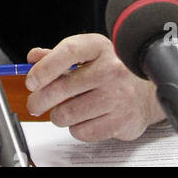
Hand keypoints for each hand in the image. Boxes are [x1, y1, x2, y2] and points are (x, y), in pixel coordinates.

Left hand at [25, 33, 164, 141]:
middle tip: (34, 104)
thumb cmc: (111, 71)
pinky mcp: (121, 121)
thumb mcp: (87, 55)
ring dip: (57, 115)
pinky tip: (82, 120)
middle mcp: (111, 69)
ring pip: (68, 113)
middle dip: (40, 99)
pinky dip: (75, 128)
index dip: (45, 67)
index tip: (31, 81)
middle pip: (63, 87)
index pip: (68, 52)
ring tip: (62, 111)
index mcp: (100, 47)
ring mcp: (118, 96)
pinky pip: (82, 131)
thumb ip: (58, 56)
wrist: (146, 92)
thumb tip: (33, 58)